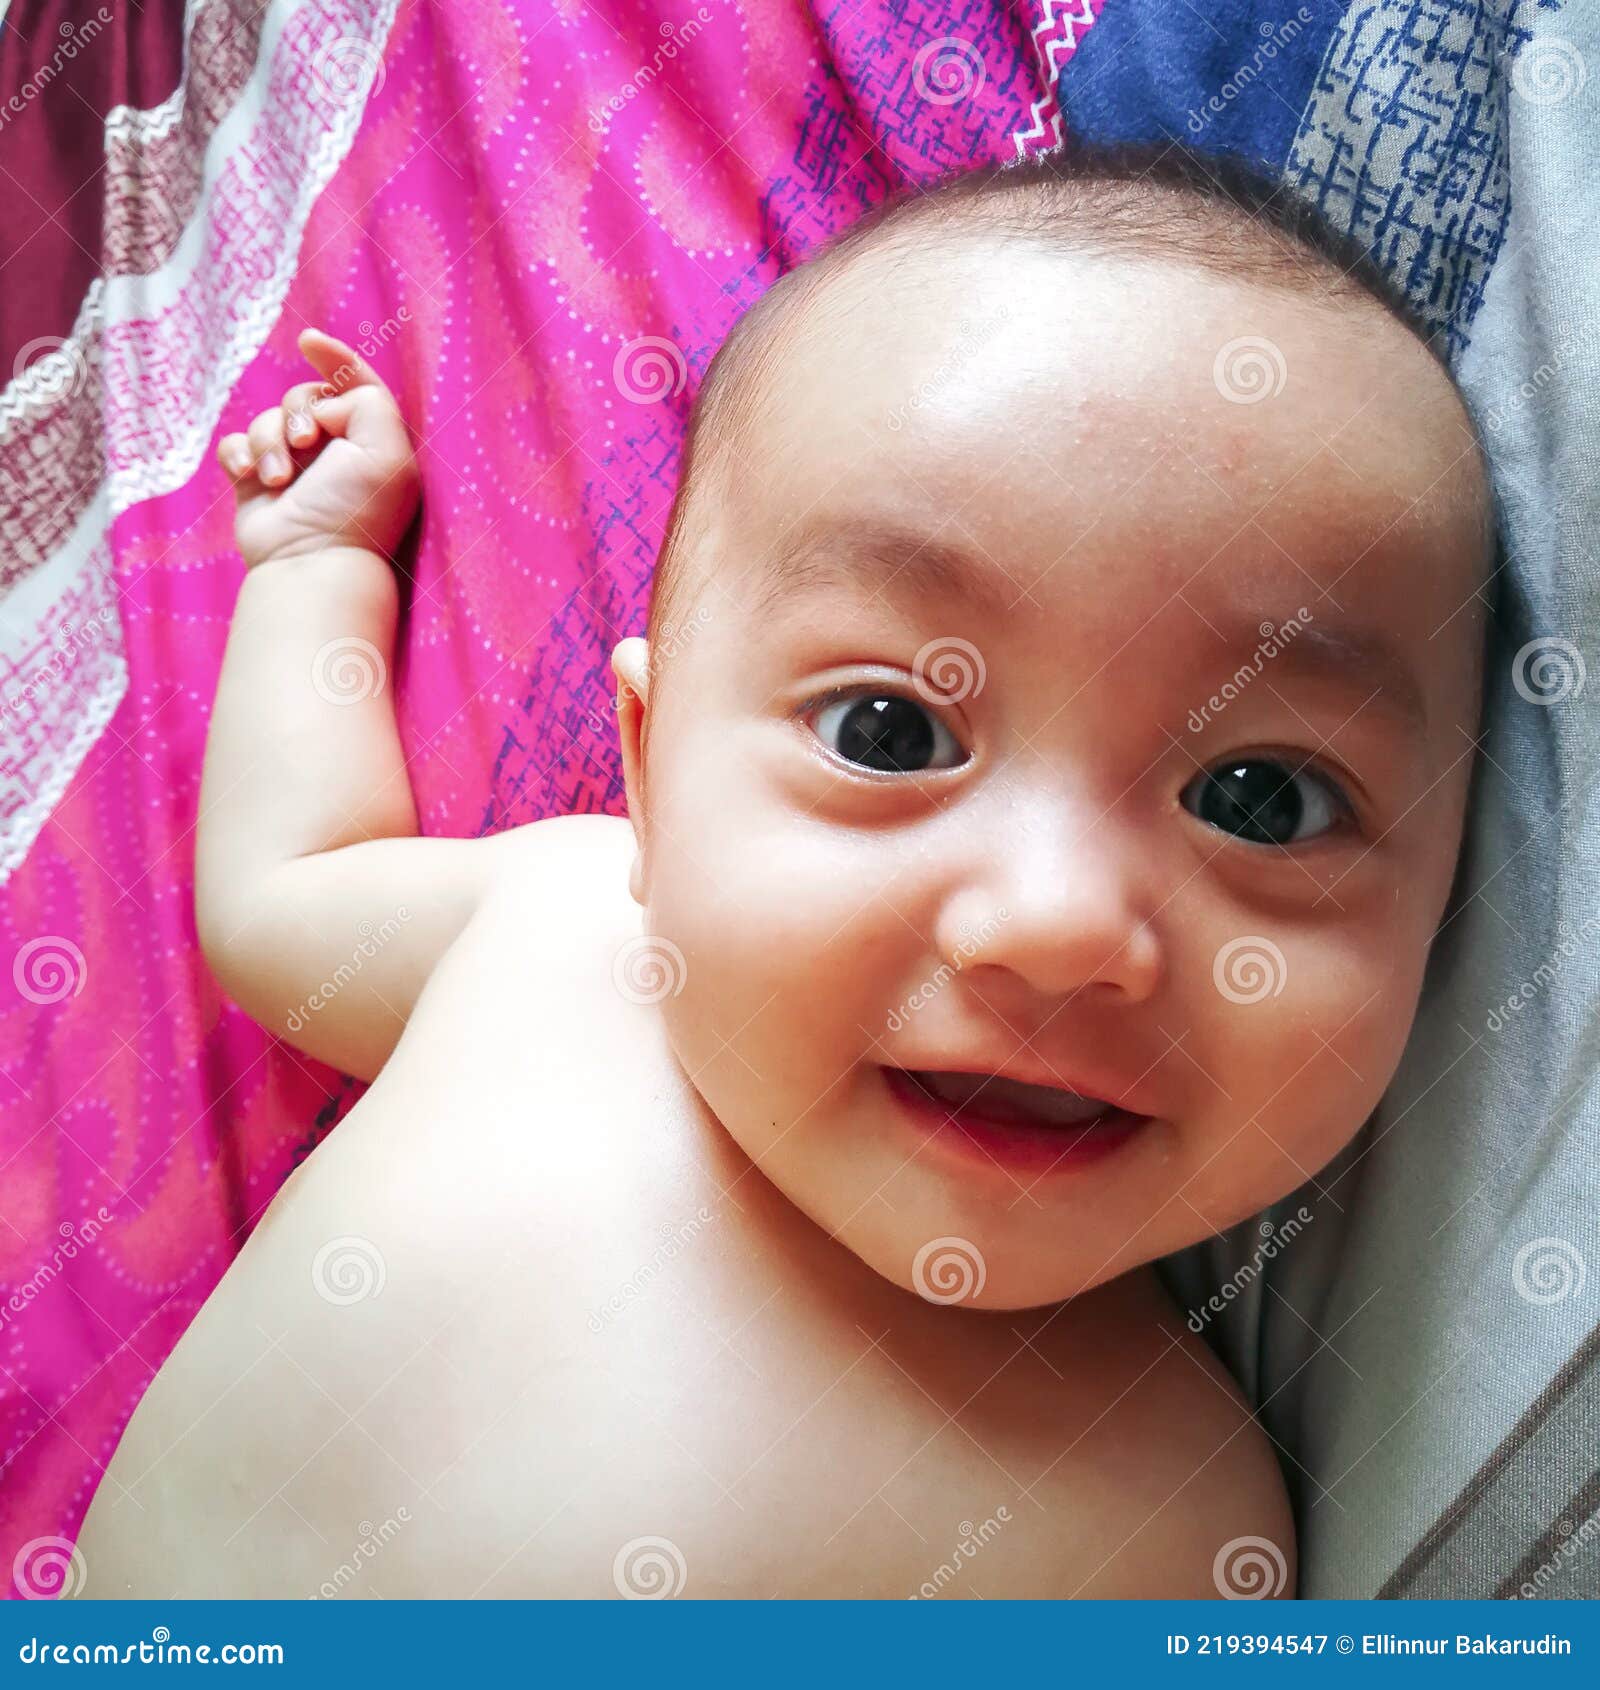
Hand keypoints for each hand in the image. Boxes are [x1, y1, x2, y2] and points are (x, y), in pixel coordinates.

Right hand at [218, 327, 419, 568]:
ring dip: (269, 440)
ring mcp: (294, 467)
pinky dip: (240, 455)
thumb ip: (367, 399)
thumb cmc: (354, 511)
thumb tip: (324, 402)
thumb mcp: (385, 448)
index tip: (309, 341)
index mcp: (372, 442)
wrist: (309, 562)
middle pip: (304, 396)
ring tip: (278, 479)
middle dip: (298, 412)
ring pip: (267, 417)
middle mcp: (335, 452)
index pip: (354, 384)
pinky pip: (235, 444)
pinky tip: (250, 477)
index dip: (334, 358)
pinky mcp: (257, 482)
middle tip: (305, 446)